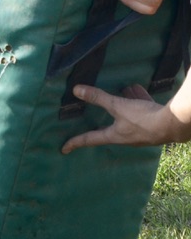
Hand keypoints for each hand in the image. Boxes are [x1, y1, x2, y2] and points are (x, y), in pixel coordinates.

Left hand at [61, 83, 190, 152]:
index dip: (75, 142)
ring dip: (120, 109)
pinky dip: (136, 102)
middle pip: (108, 132)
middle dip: (99, 127)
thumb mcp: (118, 106)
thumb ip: (98, 98)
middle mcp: (126, 138)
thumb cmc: (144, 119)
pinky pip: (140, 114)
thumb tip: (76, 90)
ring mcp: (141, 133)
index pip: (90, 139)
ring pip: (126, 120)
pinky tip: (136, 91)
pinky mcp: (153, 126)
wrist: (175, 124)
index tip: (63, 148)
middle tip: (89, 125)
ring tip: (115, 99)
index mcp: (115, 136)